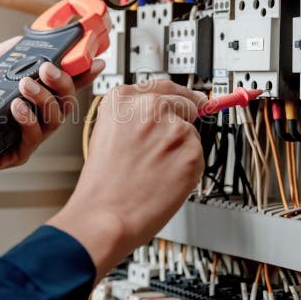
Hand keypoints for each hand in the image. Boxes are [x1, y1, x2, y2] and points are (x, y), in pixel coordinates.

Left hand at [0, 36, 103, 205]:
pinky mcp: (17, 153)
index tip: (94, 59)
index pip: (62, 84)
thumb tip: (20, 40)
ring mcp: (27, 137)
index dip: (81, 73)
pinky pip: (34, 137)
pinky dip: (28, 119)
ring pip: (54, 118)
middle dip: (63, 81)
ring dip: (44, 97)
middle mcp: (33, 118)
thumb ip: (0, 56)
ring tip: (25, 84)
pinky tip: (16, 107)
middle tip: (48, 67)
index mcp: (28, 99)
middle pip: (66, 101)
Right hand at [48, 80, 205, 278]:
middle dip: (183, 119)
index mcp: (123, 100)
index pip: (162, 85)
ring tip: (156, 171)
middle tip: (171, 143)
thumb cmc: (103, 184)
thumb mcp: (107, 134)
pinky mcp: (192, 152)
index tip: (190, 97)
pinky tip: (165, 179)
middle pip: (184, 102)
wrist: (106, 214)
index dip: (178, 94)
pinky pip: (198, 155)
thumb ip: (133, 117)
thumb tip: (162, 113)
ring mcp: (173, 128)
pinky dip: (187, 167)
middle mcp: (150, 107)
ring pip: (191, 132)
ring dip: (181, 148)